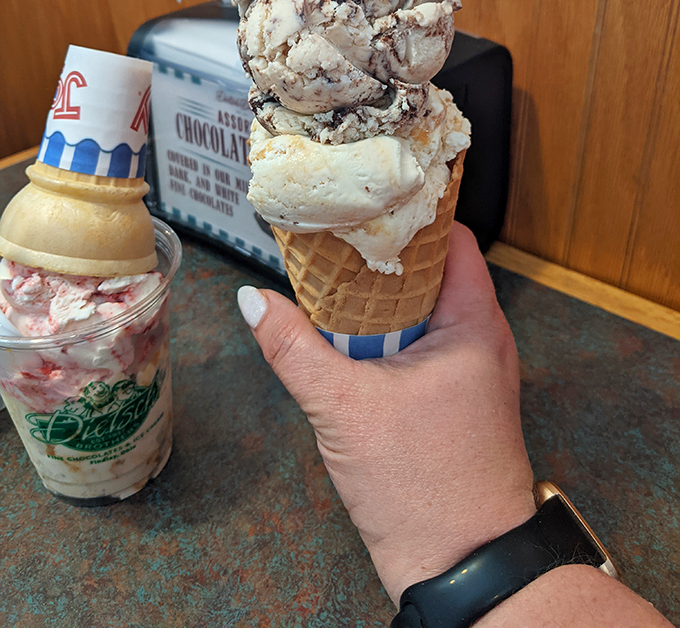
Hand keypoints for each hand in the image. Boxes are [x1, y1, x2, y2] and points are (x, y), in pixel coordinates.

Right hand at [237, 223, 536, 604]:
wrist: (462, 567)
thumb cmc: (425, 489)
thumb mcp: (343, 409)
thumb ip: (294, 348)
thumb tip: (253, 302)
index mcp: (475, 324)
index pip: (452, 238)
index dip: (410, 213)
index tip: (367, 197)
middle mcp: (482, 339)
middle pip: (432, 271)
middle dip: (383, 253)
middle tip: (334, 233)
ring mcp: (472, 370)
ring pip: (423, 311)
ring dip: (381, 298)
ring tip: (333, 276)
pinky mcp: (455, 397)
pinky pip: (421, 344)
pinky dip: (387, 333)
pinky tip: (348, 336)